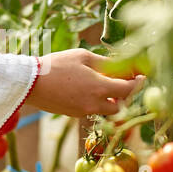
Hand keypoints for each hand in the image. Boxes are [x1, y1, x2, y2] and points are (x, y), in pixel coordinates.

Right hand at [27, 49, 146, 117]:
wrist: (30, 83)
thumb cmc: (57, 64)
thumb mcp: (83, 57)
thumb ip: (106, 63)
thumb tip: (123, 65)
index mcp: (100, 87)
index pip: (128, 89)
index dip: (138, 83)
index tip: (142, 76)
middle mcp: (95, 103)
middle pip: (121, 105)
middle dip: (126, 95)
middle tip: (126, 81)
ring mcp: (84, 111)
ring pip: (107, 109)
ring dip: (112, 100)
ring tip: (107, 84)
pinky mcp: (74, 114)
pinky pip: (93, 109)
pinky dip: (97, 101)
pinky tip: (90, 88)